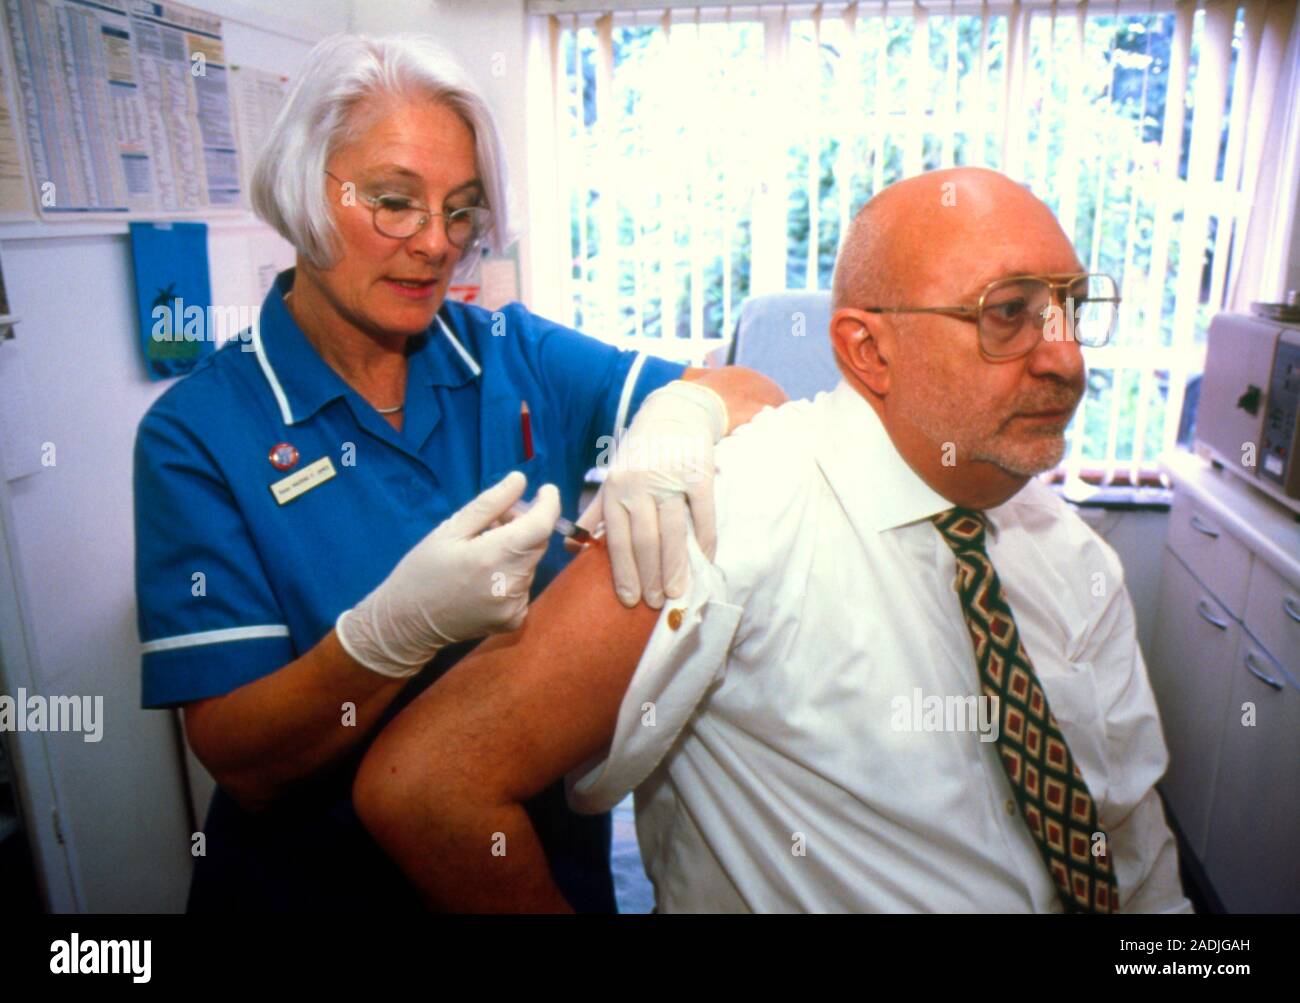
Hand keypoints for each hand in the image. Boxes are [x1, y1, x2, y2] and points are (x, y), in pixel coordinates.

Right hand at [337, 472, 559, 677]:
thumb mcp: (449, 529)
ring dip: (517, 551)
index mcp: (493, 556)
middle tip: (496, 521)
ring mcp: (514, 605)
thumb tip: (520, 479)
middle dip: (525, 525)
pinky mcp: (513, 620)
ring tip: (483, 551)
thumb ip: (489, 504)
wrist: (406, 623)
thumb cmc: (423, 570)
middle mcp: (510, 583)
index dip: (549, 503)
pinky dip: (512, 575)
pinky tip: (485, 578)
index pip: (541, 525)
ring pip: (530, 564)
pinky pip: (523, 586)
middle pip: (537, 543)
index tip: (544, 490)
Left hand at [575, 381, 726, 608]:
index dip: (624, 572)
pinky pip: (702, 515)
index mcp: (615, 489)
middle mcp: (639, 485)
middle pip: (645, 540)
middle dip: (649, 576)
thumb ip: (596, 513)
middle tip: (655, 603)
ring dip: (675, 567)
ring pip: (672, 532)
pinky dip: (705, 541)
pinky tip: (705, 562)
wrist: (673, 413)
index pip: (617, 539)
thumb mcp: (612, 477)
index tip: (629, 600)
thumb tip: (572, 547)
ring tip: (676, 593)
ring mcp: (670, 480)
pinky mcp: (698, 475)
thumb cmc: (640, 452)